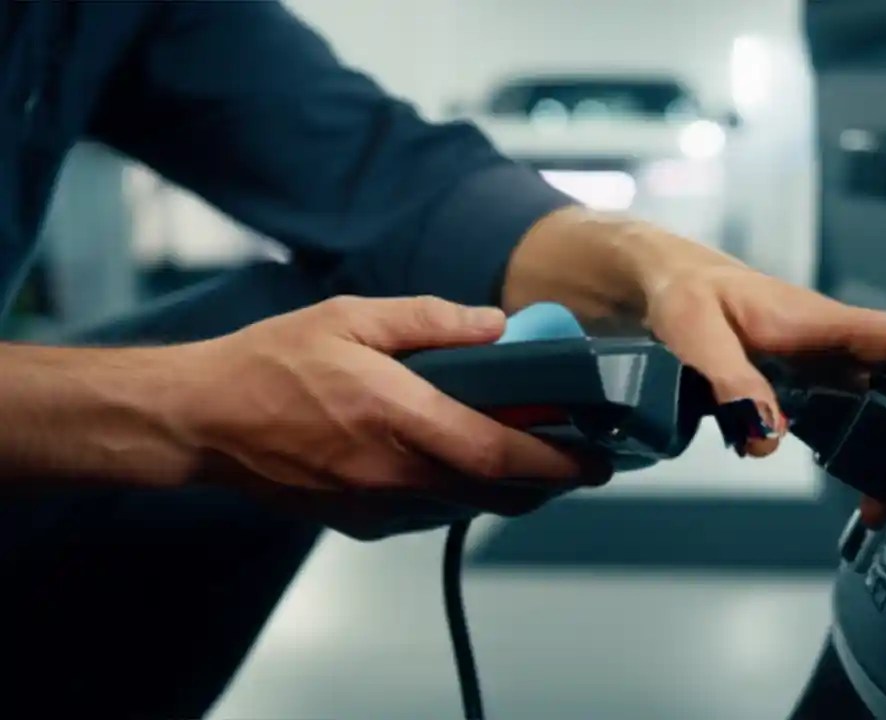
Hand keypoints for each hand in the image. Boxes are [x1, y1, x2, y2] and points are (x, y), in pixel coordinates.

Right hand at [173, 295, 610, 536]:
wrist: (204, 420)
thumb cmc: (272, 362)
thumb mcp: (353, 316)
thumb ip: (431, 320)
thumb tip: (497, 324)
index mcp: (396, 416)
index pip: (499, 455)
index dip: (557, 462)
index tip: (597, 459)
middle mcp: (393, 472)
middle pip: (497, 494)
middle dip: (549, 481)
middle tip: (579, 459)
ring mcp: (376, 504)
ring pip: (468, 508)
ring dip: (508, 489)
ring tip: (531, 456)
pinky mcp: (361, 522)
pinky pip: (431, 514)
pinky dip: (462, 494)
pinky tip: (463, 463)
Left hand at [634, 233, 885, 528]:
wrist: (671, 285)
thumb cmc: (686, 293)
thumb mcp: (697, 333)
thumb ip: (732, 382)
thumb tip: (766, 435)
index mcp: (823, 321)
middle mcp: (838, 341)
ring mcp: (830, 362)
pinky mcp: (815, 383)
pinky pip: (860, 413)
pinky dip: (869, 447)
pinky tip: (860, 481)